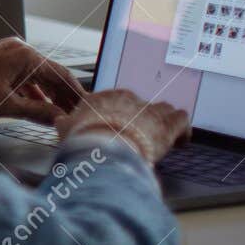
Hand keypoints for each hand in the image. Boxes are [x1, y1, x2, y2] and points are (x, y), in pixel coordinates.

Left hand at [0, 37, 83, 122]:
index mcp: (25, 56)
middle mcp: (19, 49)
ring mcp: (9, 53)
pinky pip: (24, 75)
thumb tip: (60, 119)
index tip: (88, 106)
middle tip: (77, 113)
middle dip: (64, 95)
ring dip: (49, 94)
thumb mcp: (7, 105)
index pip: (62, 75)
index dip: (77, 93)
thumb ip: (38, 112)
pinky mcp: (0, 60)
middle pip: (51, 74)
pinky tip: (39, 105)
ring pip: (38, 75)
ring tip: (61, 112)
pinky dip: (33, 90)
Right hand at [53, 88, 190, 163]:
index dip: (120, 116)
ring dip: (166, 122)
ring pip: (165, 109)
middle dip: (143, 120)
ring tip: (164, 135)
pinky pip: (183, 121)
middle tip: (140, 136)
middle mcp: (130, 99)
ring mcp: (150, 110)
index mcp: (106, 97)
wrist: (104, 146)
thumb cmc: (85, 138)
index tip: (119, 127)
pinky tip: (181, 142)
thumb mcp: (67, 128)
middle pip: (142, 105)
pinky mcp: (168, 124)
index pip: (117, 101)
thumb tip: (61, 123)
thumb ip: (67, 124)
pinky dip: (183, 132)